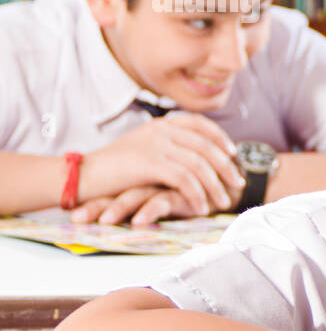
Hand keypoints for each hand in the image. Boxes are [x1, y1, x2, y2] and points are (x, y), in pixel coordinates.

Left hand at [69, 187, 200, 226]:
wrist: (230, 183)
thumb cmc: (196, 192)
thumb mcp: (167, 197)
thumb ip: (146, 201)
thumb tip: (115, 219)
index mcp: (143, 179)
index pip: (114, 190)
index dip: (94, 202)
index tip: (74, 219)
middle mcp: (151, 179)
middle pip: (119, 191)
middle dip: (98, 205)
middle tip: (79, 219)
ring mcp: (167, 182)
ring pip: (137, 195)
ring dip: (120, 209)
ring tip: (106, 222)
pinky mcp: (184, 189)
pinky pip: (164, 200)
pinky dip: (151, 212)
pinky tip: (140, 222)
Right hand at [79, 113, 244, 215]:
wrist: (82, 175)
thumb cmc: (113, 167)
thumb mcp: (142, 147)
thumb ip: (166, 145)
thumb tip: (193, 154)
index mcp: (160, 123)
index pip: (199, 124)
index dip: (219, 138)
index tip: (232, 154)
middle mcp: (161, 130)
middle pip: (205, 146)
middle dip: (226, 166)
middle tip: (238, 183)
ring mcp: (156, 145)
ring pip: (198, 164)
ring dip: (215, 185)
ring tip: (223, 202)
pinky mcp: (149, 164)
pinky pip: (184, 179)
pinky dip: (196, 194)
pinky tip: (201, 207)